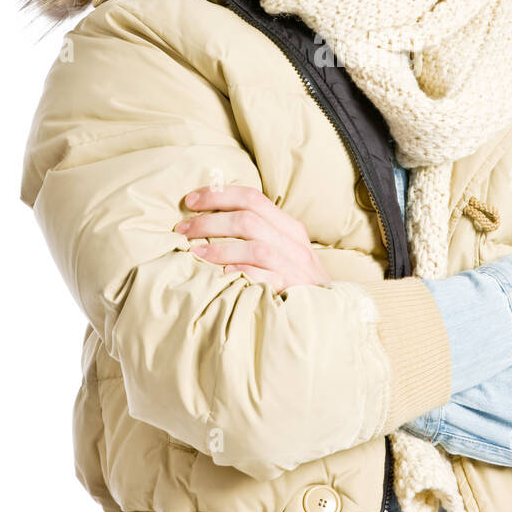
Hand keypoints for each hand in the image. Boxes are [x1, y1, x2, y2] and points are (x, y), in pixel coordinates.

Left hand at [174, 184, 329, 292]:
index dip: (218, 195)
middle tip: (182, 228)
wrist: (329, 315)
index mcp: (289, 227)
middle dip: (209, 221)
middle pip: (247, 219)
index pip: (252, 198)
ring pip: (254, 246)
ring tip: (193, 252)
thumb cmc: (297, 283)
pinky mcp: (292, 290)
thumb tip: (212, 221)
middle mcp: (294, 243)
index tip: (190, 200)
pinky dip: (239, 273)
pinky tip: (220, 276)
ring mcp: (295, 266)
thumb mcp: (284, 252)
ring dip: (219, 247)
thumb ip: (258, 236)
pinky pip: (262, 277)